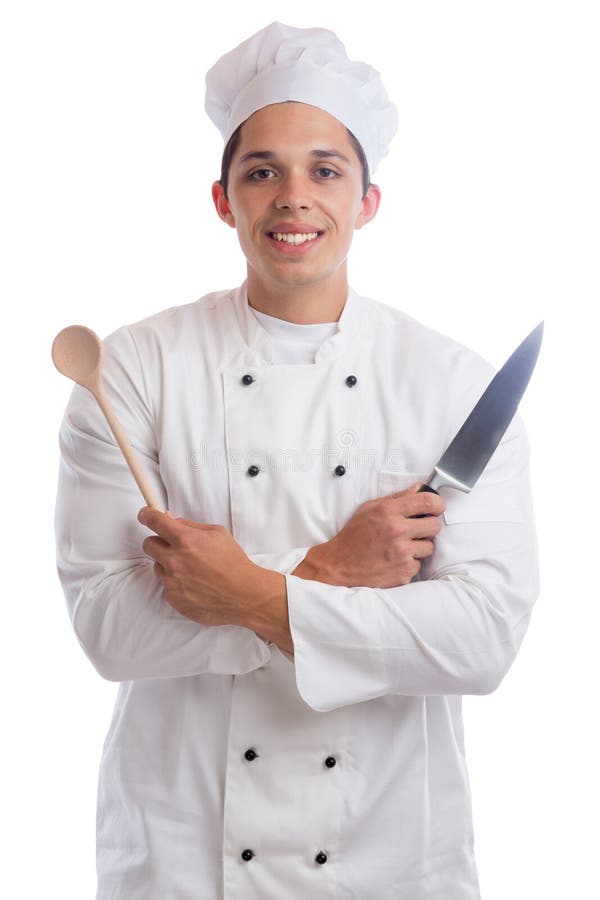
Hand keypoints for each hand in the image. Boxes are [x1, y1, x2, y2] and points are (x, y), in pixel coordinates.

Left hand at [137, 507, 260, 626]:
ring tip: (192, 569)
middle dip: (159, 542)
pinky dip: (176, 583)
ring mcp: (172, 582)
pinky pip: (166, 585)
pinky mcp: (173, 599)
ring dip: (168, 564)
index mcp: (185, 540)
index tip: (145, 514)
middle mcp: (174, 561)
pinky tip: (194, 584)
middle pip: (148, 544)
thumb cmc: (234, 563)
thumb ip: (190, 525)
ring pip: (157, 566)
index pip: (154, 521)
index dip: (147, 515)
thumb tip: (170, 519)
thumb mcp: (217, 534)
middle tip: (173, 545)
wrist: (244, 595)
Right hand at [298, 482, 444, 588]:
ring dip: (419, 546)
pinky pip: (419, 564)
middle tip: (417, 529)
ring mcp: (402, 553)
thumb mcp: (368, 509)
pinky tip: (395, 560)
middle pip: (435, 525)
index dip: (438, 503)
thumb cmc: (353, 537)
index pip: (428, 502)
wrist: (339, 566)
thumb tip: (418, 489)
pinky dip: (410, 562)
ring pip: (429, 546)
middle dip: (429, 526)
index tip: (437, 507)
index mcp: (388, 512)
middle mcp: (397, 531)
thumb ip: (396, 498)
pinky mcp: (404, 571)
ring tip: (401, 546)